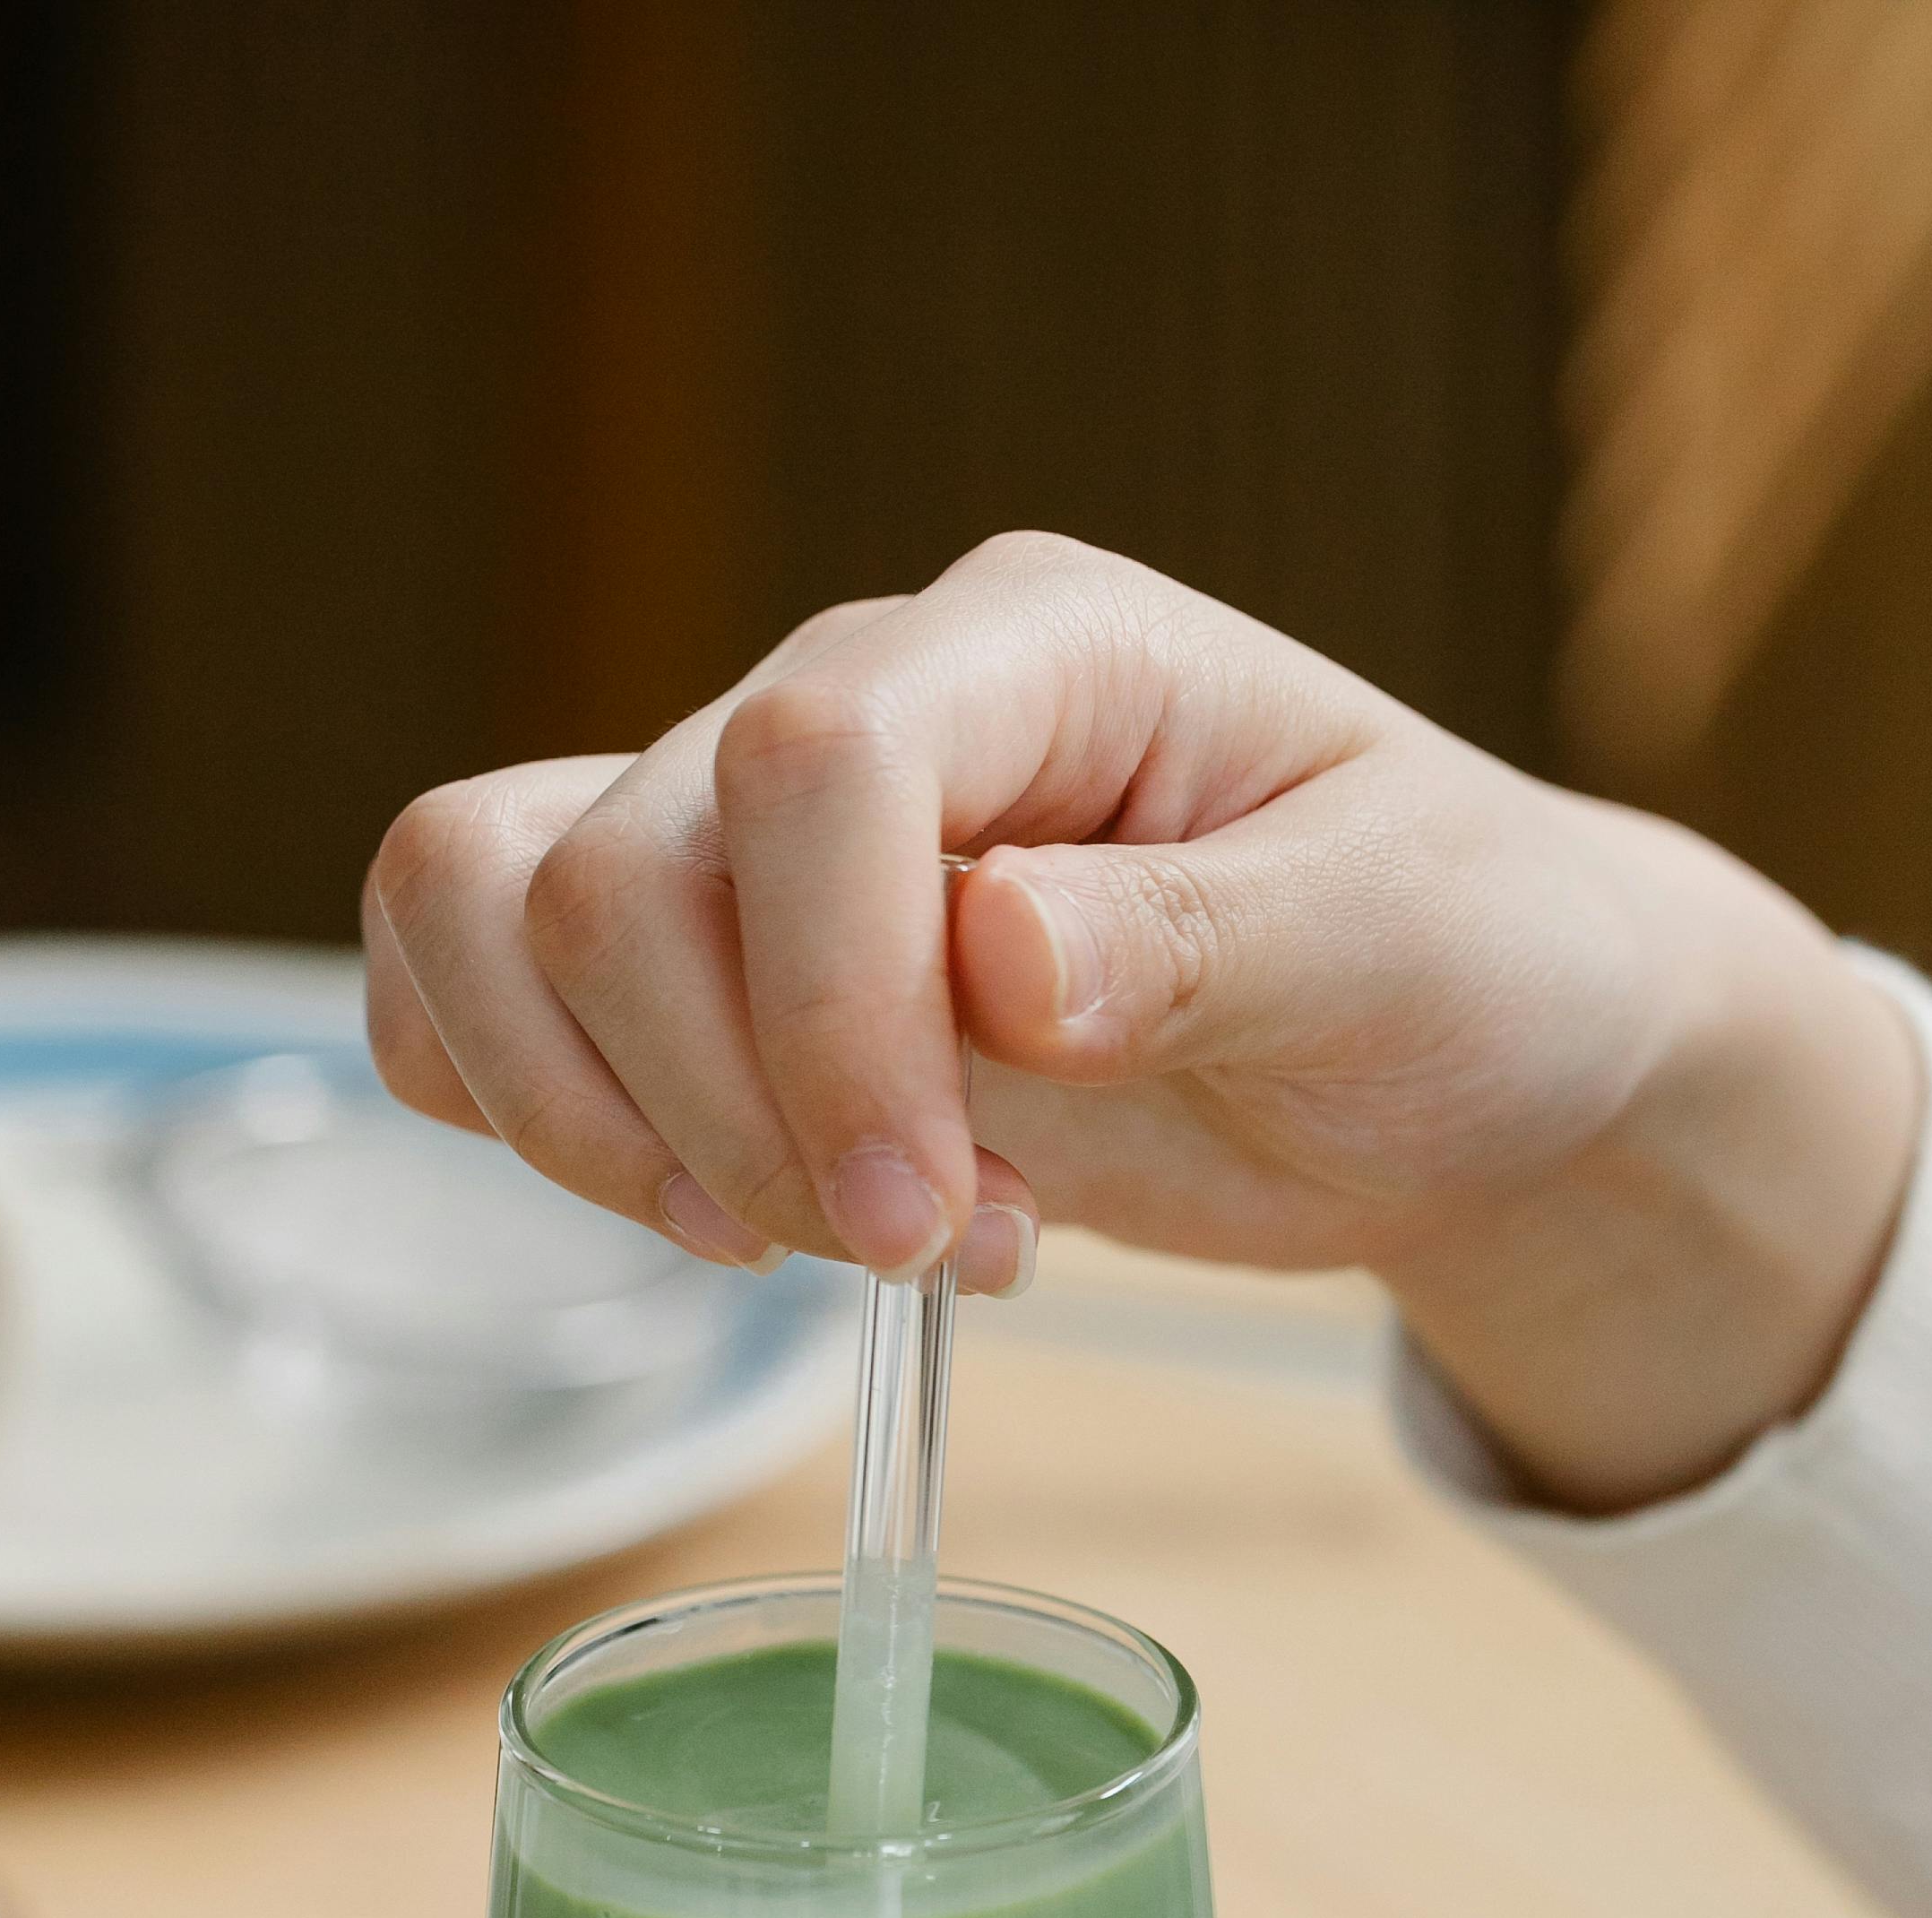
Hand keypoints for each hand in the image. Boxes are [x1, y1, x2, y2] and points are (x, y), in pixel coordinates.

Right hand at [363, 533, 1918, 1510]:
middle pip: (610, 865)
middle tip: (928, 1253)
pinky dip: (533, 1118)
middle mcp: (860, 701)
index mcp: (1040, 650)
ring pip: (490, 905)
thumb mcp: (1398, 951)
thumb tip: (1000, 954)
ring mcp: (756, 829)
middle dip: (738, 1118)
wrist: (1455, 1036)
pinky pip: (476, 982)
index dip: (827, 1012)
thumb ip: (1206, 942)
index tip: (927, 1223)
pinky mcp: (710, 963)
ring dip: (613, 1129)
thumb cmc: (1456, 964)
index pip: (810, 760)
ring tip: (825, 1242)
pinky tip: (724, 1216)